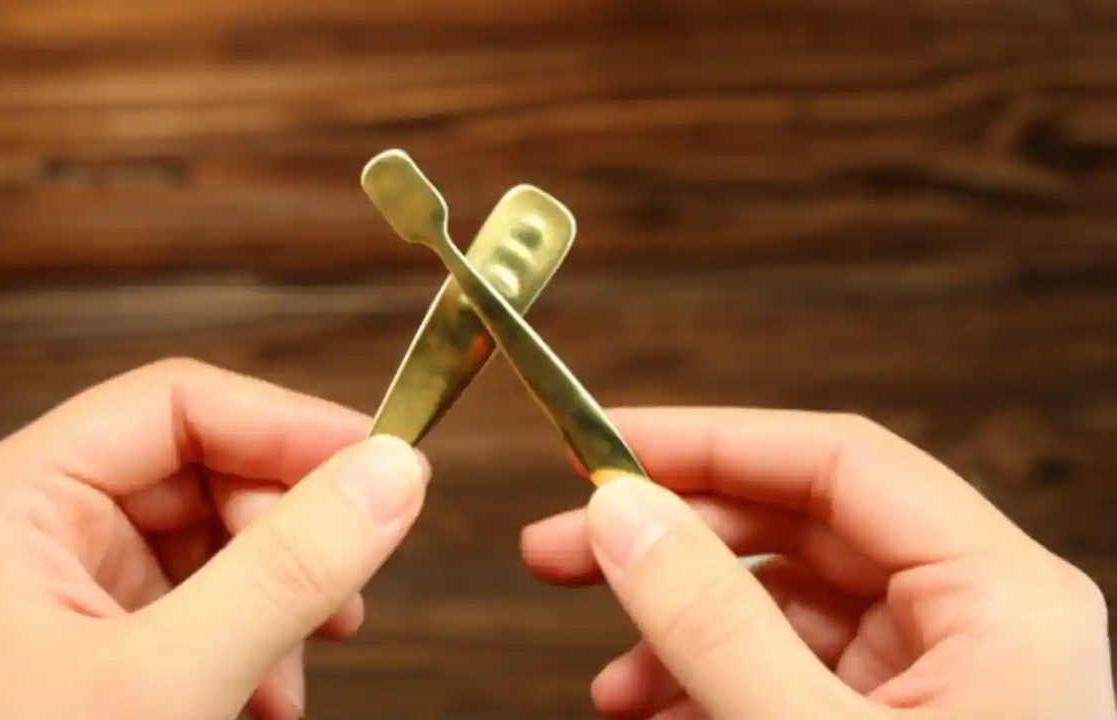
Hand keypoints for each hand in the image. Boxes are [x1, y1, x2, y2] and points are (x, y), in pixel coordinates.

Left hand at [0, 359, 428, 719]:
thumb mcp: (166, 682)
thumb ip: (284, 571)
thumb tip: (390, 473)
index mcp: (17, 500)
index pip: (176, 403)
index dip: (286, 424)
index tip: (381, 461)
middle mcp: (44, 528)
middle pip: (208, 468)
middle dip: (289, 529)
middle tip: (345, 581)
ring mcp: (79, 586)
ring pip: (225, 536)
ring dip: (283, 595)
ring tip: (295, 666)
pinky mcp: (114, 641)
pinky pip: (217, 600)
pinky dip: (263, 640)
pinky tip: (270, 695)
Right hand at [522, 408, 1113, 718]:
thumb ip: (713, 624)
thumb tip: (621, 511)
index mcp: (1001, 596)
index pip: (837, 462)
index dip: (709, 441)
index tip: (600, 447)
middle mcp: (979, 621)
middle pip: (800, 527)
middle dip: (674, 539)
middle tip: (559, 548)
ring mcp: (943, 678)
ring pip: (786, 603)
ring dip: (681, 627)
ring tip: (608, 683)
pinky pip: (789, 671)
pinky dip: (709, 684)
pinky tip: (650, 718)